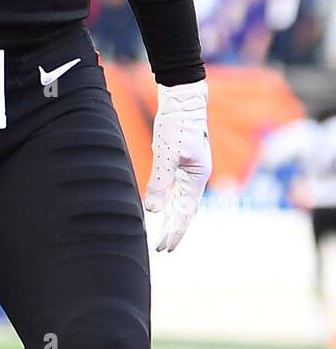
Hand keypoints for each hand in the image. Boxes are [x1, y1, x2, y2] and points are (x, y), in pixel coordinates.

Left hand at [144, 80, 211, 251]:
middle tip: (161, 249)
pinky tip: (161, 209)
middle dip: (174, 230)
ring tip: (162, 235)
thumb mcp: (166, 153)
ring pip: (181, 201)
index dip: (175, 232)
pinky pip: (176, 189)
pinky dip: (169, 201)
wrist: (183, 99)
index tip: (165, 248)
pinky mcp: (182, 162)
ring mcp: (190, 170)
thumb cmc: (177, 123)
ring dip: (172, 218)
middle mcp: (196, 177)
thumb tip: (152, 210)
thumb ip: (160, 181)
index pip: (186, 213)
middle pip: (185, 211)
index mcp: (197, 178)